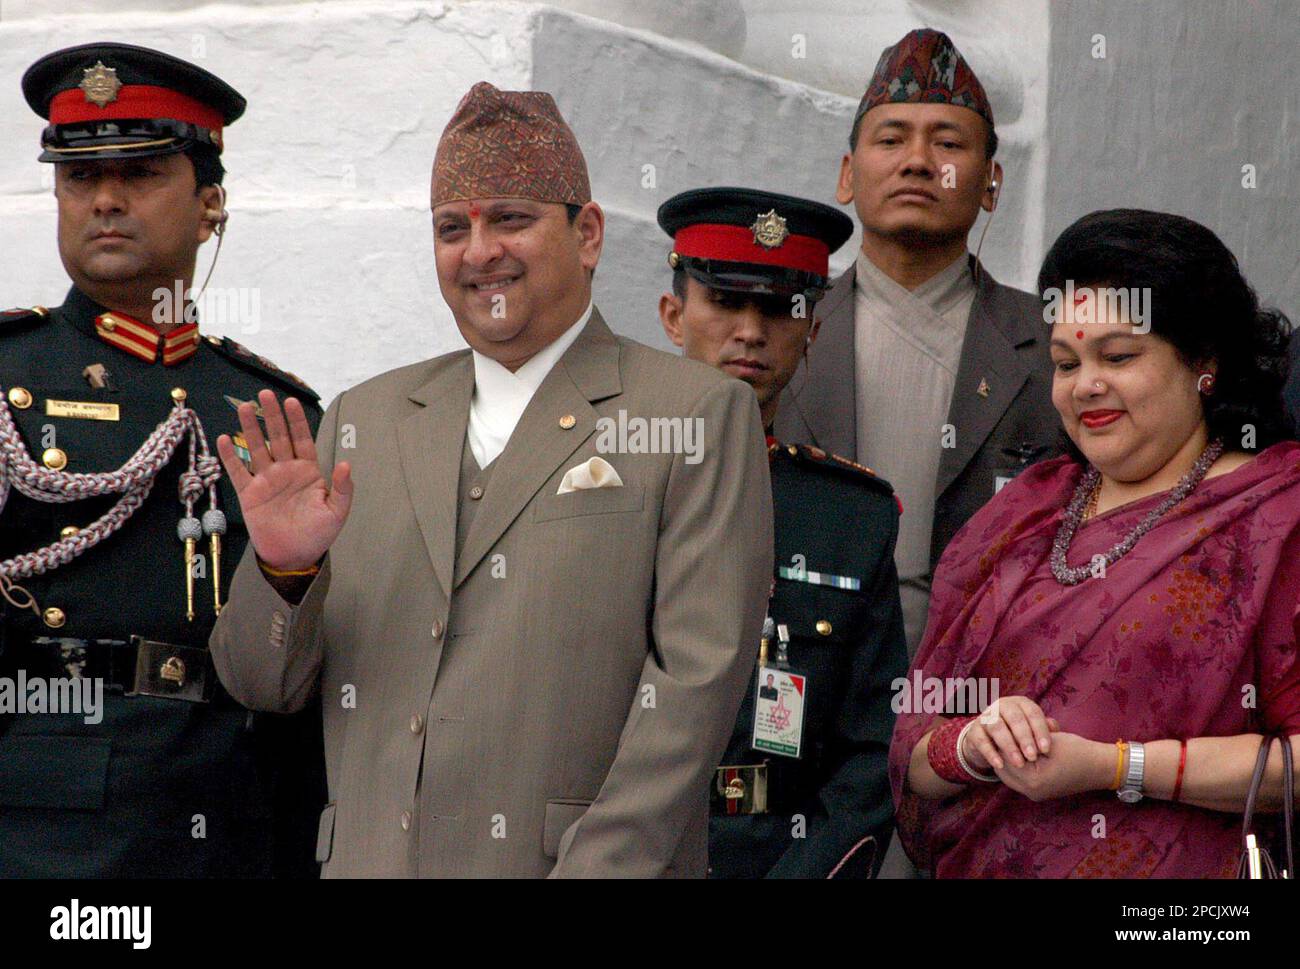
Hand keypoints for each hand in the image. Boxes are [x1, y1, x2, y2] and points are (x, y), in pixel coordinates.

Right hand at [215, 389, 351, 569]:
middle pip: (278, 437)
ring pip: (257, 448)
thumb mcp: (337, 512)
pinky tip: (224, 439)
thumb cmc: (318, 534)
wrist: (294, 556)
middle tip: (265, 394)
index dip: (297, 421)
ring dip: (250, 428)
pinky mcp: (250, 494)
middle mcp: (286, 471)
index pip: (302, 440)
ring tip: (245, 407)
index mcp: (308, 472)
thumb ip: (342, 488)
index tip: (291, 402)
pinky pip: (237, 471)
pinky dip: (230, 456)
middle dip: (273, 416)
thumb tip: (346, 464)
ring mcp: (266, 480)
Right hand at [960, 695, 1060, 771]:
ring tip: (1019, 764)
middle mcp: (1002, 706)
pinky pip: (981, 741)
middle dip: (1025, 738)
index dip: (1040, 731)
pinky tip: (1000, 765)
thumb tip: (1054, 727)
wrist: (988, 741)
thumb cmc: (1018, 735)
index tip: (1046, 749)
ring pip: (997, 727)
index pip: (1032, 713)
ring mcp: (986, 717)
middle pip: (1015, 718)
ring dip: (1009, 746)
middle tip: (1033, 757)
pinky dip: (990, 753)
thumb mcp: (1033, 731)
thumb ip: (1045, 729)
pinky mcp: (973, 731)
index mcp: (1020, 703)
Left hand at [994, 732, 1111, 801]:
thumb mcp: (1045, 740)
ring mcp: (1035, 796)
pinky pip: (1018, 780)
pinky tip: (1022, 753)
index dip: (1003, 741)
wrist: (1099, 768)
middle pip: (1002, 770)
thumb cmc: (1075, 750)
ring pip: (1008, 776)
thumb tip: (1002, 735)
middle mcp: (1031, 792)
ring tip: (1013, 742)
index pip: (1003, 758)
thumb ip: (1022, 740)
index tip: (1002, 728)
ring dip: (1008, 760)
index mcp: (1032, 779)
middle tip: (1004, 734)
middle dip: (1002, 752)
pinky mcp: (1039, 795)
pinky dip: (1017, 768)